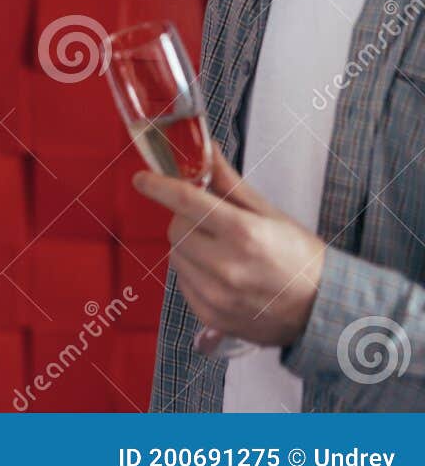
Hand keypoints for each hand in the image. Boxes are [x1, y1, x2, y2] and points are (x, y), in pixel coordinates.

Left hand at [133, 148, 325, 346]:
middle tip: (210, 223)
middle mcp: (227, 266)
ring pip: (176, 256)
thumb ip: (229, 183)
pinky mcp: (211, 316)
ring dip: (188, 247)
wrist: (324, 309)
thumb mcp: (269, 213)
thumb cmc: (300, 256)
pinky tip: (220, 274)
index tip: (141, 178)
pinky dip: (193, 273)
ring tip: (220, 252)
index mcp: (244, 234)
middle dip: (186, 219)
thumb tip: (205, 149)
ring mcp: (217, 295)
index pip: (186, 202)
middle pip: (176, 228)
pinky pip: (182, 283)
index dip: (159, 186)